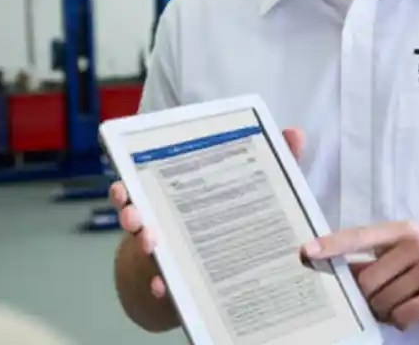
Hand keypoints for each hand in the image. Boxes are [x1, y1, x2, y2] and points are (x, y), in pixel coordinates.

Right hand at [110, 127, 306, 298]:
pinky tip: (163, 286)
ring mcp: (164, 253)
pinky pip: (161, 284)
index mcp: (173, 198)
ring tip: (150, 242)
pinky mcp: (173, 279)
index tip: (124, 183)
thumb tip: (295, 133)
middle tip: (136, 215)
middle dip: (131, 213)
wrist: (214, 271)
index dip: (127, 185)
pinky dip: (160, 285)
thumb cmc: (229, 219)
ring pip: (143, 247)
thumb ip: (274, 162)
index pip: (143, 187)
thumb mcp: (253, 190)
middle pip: (135, 215)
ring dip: (142, 243)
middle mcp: (160, 223)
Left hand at [304, 221, 418, 336]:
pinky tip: (417, 314)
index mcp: (402, 232)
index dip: (332, 245)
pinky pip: (403, 315)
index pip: (359, 236)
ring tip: (406, 306)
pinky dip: (404, 321)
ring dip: (388, 312)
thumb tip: (329, 267)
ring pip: (383, 301)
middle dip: (370, 299)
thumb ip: (369, 264)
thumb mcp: (401, 263)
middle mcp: (416, 244)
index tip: (307, 252)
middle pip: (367, 280)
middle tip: (386, 302)